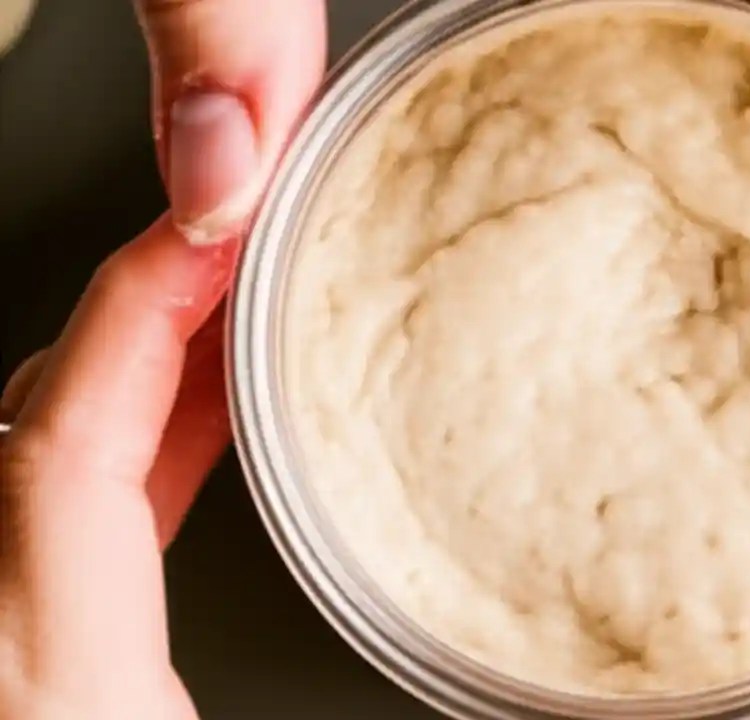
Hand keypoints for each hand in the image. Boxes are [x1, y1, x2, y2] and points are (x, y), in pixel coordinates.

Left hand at [0, 4, 325, 717]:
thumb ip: (329, 695)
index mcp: (54, 682)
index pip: (61, 452)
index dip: (137, 322)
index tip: (216, 234)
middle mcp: (4, 645)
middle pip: (38, 426)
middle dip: (145, 313)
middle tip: (248, 240)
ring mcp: (17, 645)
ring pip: (49, 458)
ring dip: (152, 370)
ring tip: (247, 310)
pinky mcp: (49, 662)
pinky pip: (74, 518)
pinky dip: (148, 447)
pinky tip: (214, 426)